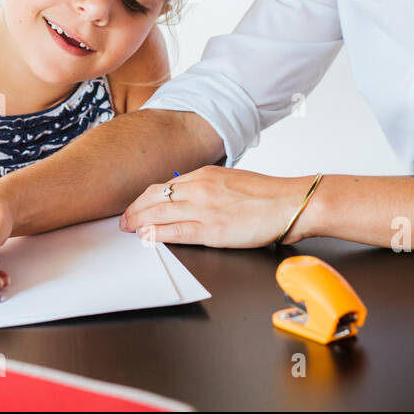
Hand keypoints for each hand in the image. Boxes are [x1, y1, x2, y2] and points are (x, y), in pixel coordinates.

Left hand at [118, 167, 315, 247]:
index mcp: (204, 174)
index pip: (163, 185)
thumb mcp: (231, 181)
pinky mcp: (211, 229)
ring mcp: (204, 208)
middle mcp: (199, 188)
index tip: (135, 206)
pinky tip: (146, 238)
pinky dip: (156, 234)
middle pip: (155, 197)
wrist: (289, 203)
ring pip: (159, 213)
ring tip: (129, 230)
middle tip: (124, 221)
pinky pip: (175, 231)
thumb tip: (190, 198)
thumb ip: (209, 188)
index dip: (144, 198)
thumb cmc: (267, 195)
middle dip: (134, 210)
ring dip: (139, 222)